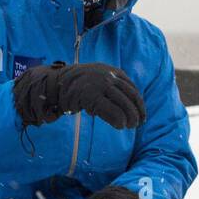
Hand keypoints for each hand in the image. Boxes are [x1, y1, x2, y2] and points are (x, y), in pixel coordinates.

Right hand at [13, 62, 146, 128]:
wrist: (56, 84)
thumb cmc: (78, 86)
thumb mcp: (99, 81)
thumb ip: (113, 88)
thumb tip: (130, 107)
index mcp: (113, 71)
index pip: (132, 89)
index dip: (139, 104)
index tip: (142, 115)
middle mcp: (109, 76)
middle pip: (130, 96)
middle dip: (136, 112)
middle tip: (137, 124)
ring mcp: (100, 85)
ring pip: (123, 104)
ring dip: (129, 117)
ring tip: (129, 126)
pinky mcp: (92, 95)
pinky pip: (111, 110)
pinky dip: (118, 119)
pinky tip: (119, 126)